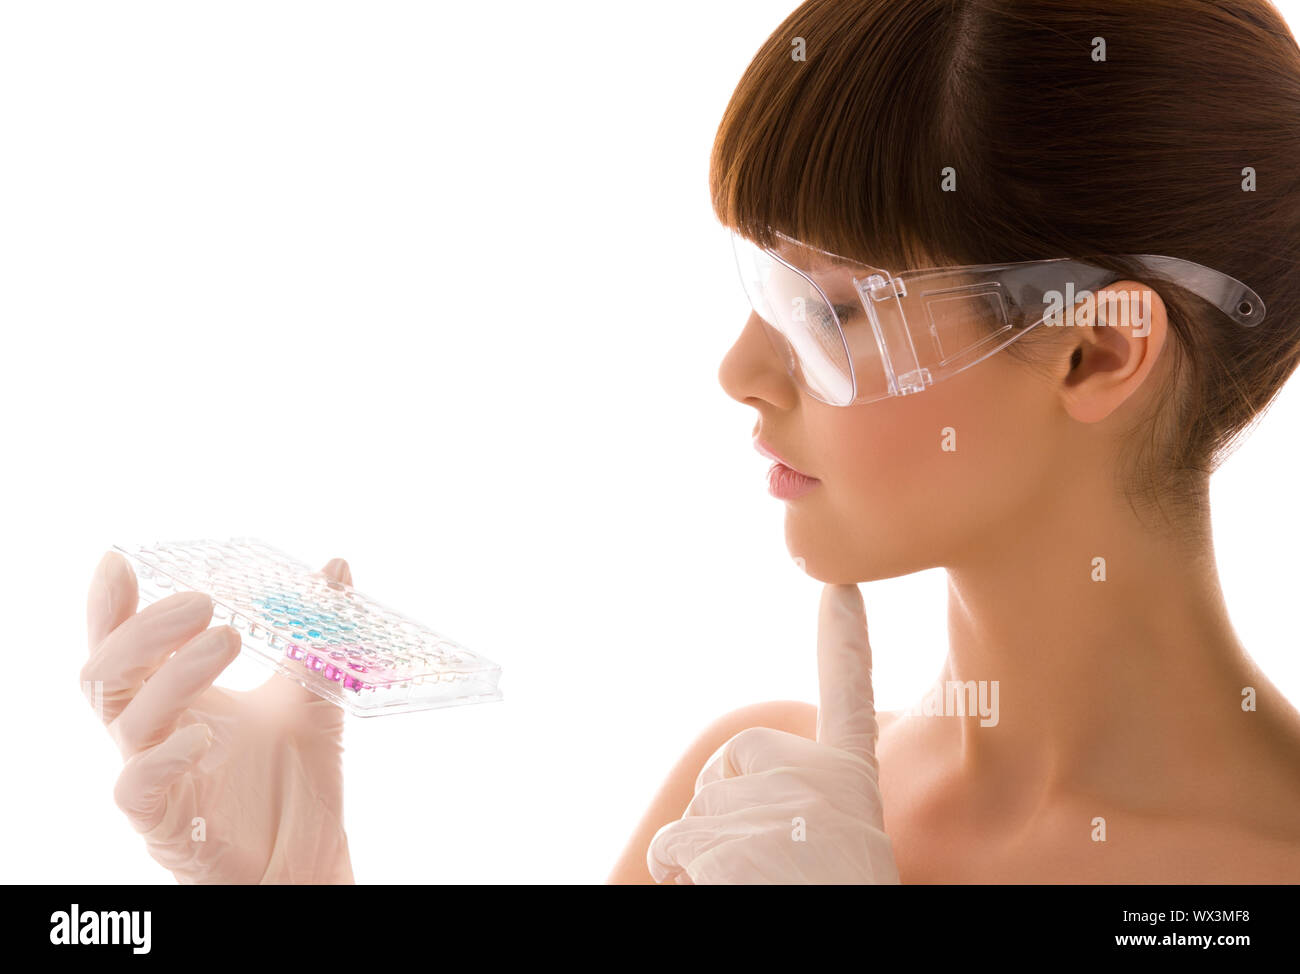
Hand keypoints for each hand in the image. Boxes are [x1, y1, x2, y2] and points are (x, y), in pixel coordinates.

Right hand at [82, 550, 355, 883]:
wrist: (308, 858)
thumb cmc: (292, 779)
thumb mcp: (310, 696)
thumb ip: (314, 636)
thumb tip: (334, 568)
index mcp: (175, 697)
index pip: (125, 646)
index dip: (110, 607)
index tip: (120, 561)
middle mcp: (152, 732)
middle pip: (108, 673)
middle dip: (144, 630)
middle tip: (200, 601)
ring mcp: (152, 776)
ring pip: (125, 718)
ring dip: (171, 673)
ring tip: (227, 639)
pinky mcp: (162, 822)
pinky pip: (137, 785)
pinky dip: (164, 755)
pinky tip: (203, 733)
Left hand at [646, 583, 898, 883]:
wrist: (829, 943)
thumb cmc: (824, 890)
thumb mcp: (838, 848)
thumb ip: (811, 801)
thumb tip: (740, 774)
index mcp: (857, 787)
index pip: (852, 696)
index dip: (844, 641)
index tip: (839, 587)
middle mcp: (829, 788)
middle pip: (734, 761)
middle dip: (723, 807)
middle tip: (762, 866)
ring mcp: (787, 812)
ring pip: (698, 813)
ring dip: (704, 860)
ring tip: (757, 892)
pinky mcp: (742, 844)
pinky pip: (679, 849)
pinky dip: (685, 878)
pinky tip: (726, 895)